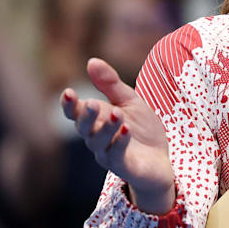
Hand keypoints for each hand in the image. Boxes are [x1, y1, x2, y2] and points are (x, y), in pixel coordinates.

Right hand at [62, 58, 175, 213]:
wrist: (160, 158)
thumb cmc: (141, 128)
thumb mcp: (129, 100)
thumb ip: (110, 83)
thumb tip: (91, 61)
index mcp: (94, 120)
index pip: (74, 113)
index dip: (69, 104)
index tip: (68, 93)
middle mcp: (95, 138)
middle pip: (83, 128)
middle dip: (86, 116)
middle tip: (92, 103)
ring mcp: (107, 154)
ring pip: (99, 142)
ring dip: (106, 127)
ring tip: (117, 114)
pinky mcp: (123, 166)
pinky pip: (116, 156)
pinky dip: (120, 143)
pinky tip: (126, 130)